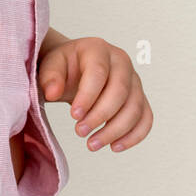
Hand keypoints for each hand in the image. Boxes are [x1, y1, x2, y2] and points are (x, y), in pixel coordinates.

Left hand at [38, 36, 152, 152]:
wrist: (76, 68)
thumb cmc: (65, 67)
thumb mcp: (51, 66)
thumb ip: (49, 77)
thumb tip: (52, 93)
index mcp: (98, 49)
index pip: (98, 72)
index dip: (87, 96)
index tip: (73, 116)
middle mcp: (121, 61)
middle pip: (120, 91)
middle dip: (100, 116)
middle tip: (80, 132)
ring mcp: (134, 80)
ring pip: (135, 108)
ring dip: (115, 131)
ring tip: (92, 144)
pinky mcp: (140, 97)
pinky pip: (145, 118)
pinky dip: (134, 136)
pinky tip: (114, 146)